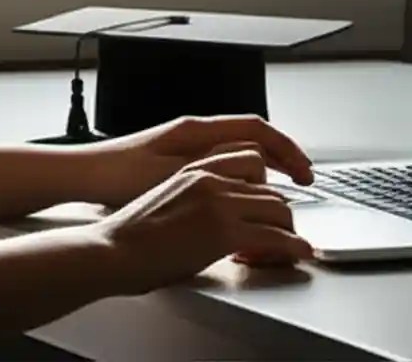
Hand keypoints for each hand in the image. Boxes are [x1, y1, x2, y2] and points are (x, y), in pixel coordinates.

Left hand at [90, 115, 314, 207]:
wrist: (83, 175)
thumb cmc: (119, 176)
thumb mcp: (175, 175)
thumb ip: (215, 169)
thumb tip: (255, 167)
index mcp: (197, 130)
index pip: (257, 129)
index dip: (287, 149)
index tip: (304, 170)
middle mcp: (194, 132)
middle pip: (253, 137)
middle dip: (284, 156)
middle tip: (304, 180)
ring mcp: (185, 144)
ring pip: (240, 148)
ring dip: (266, 165)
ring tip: (283, 187)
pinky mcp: (176, 159)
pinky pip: (224, 160)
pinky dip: (244, 173)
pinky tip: (246, 193)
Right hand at [93, 150, 313, 294]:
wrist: (111, 250)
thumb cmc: (129, 235)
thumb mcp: (165, 198)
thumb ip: (195, 197)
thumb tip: (211, 218)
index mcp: (195, 167)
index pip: (250, 158)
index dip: (266, 182)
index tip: (273, 196)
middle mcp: (211, 178)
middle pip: (268, 186)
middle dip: (279, 211)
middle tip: (280, 230)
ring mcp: (220, 202)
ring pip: (278, 208)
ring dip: (287, 230)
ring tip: (290, 246)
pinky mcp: (225, 231)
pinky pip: (275, 236)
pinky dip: (294, 246)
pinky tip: (300, 253)